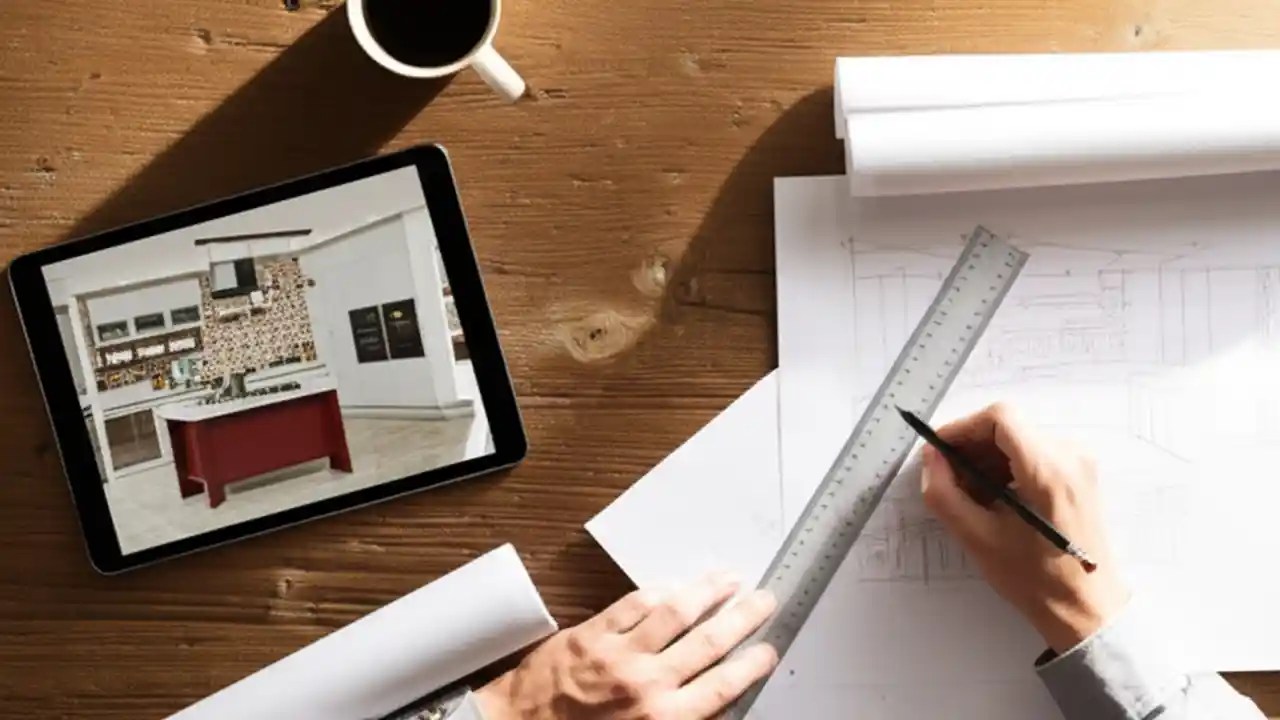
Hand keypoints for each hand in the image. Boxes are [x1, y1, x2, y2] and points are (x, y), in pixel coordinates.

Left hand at [475, 573, 778, 719]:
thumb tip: (708, 709)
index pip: (723, 685)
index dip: (751, 664)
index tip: (767, 649)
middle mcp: (647, 685)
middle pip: (709, 641)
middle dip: (743, 617)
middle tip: (763, 599)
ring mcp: (619, 655)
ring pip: (676, 612)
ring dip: (707, 592)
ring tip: (728, 578)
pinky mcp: (591, 634)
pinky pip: (633, 604)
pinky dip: (658, 591)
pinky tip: (674, 585)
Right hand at [920, 403, 1129, 652]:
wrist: (1086, 608)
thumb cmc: (1035, 579)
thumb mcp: (977, 538)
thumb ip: (944, 492)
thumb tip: (931, 457)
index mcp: (1048, 471)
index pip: (999, 418)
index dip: (962, 428)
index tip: (939, 451)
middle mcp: (1070, 456)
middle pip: (1007, 427)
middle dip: (971, 447)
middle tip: (948, 479)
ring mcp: (1079, 463)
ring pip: (1018, 439)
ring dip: (987, 458)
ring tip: (969, 494)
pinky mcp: (1079, 474)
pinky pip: (1033, 453)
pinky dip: (1006, 466)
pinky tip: (993, 497)